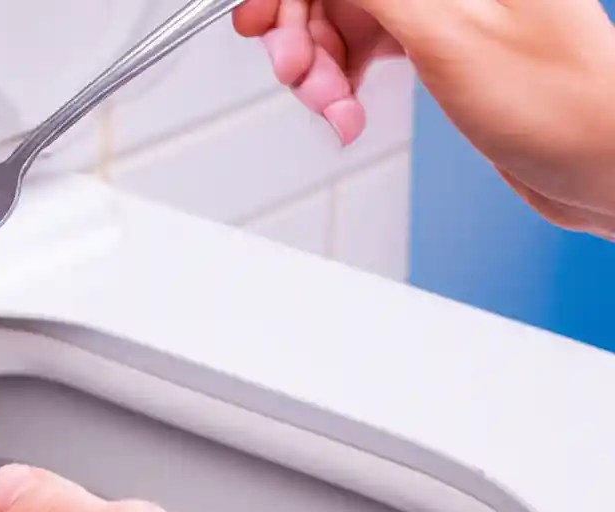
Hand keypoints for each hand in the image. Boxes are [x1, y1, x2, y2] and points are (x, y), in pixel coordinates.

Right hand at [234, 0, 614, 237]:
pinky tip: (346, 111)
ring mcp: (441, 5)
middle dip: (302, 35)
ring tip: (331, 109)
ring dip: (320, 69)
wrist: (602, 164)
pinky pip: (366, 48)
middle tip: (293, 77)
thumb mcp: (446, 34)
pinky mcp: (438, 42)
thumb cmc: (559, 102)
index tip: (261, 21)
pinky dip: (344, 83)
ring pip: (344, 20)